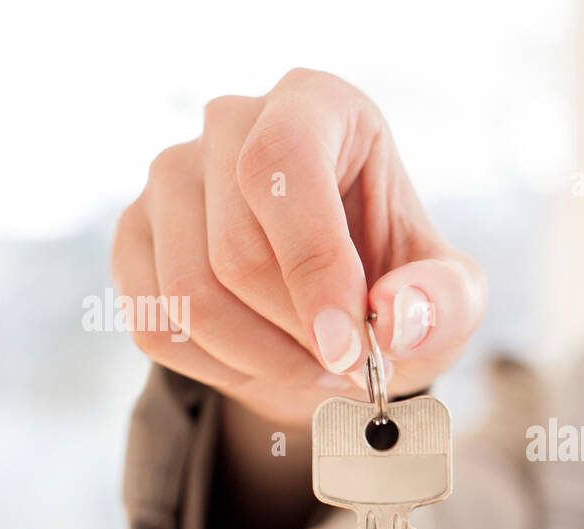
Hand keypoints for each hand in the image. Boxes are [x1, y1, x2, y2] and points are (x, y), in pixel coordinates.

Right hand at [111, 68, 486, 428]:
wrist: (337, 315)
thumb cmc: (395, 286)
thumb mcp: (449, 296)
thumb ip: (444, 301)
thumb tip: (394, 317)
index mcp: (317, 105)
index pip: (283, 160)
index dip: (314, 263)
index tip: (348, 347)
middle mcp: (231, 123)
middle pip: (237, 248)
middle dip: (298, 333)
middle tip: (348, 369)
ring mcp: (171, 176)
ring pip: (190, 295)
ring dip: (262, 360)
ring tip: (317, 369)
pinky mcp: (135, 235)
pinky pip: (156, 324)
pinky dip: (219, 369)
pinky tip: (265, 363)